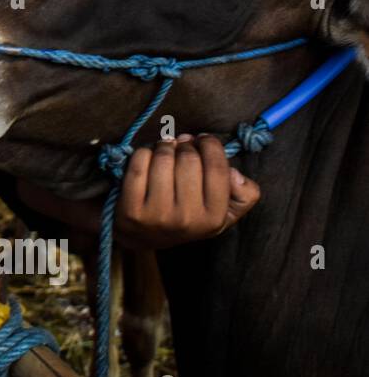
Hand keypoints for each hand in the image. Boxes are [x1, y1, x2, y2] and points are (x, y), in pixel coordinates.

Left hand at [116, 134, 260, 248]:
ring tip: (165, 151)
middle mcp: (187, 219)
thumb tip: (234, 173)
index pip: (218, 167)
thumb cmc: (188, 215)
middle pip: (189, 159)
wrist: (143, 235)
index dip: (210, 145)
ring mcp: (157, 216)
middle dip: (185, 145)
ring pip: (163, 157)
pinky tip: (147, 159)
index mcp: (214, 218)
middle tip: (180, 146)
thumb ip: (244, 193)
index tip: (202, 141)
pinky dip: (143, 153)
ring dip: (164, 146)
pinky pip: (138, 164)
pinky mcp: (130, 210)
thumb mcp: (225, 211)